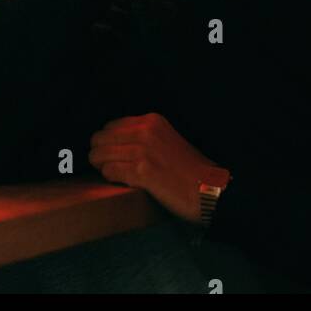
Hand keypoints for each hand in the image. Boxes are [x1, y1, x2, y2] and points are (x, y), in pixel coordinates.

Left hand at [88, 112, 229, 222]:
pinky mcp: (142, 172)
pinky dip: (109, 177)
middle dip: (99, 152)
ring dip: (101, 166)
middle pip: (101, 138)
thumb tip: (115, 143)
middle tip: (104, 164)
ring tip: (109, 173)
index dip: (107, 141)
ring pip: (100, 155)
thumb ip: (144, 136)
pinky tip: (119, 181)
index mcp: (151, 121)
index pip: (111, 125)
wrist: (210, 189)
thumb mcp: (167, 139)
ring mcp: (143, 151)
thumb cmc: (190, 170)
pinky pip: (110, 172)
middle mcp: (145, 132)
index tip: (109, 152)